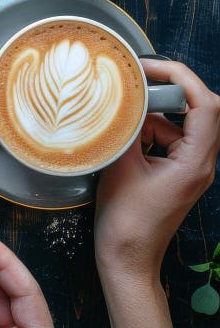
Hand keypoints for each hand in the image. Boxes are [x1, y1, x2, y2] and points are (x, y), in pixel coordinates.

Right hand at [95, 59, 219, 285]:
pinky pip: (167, 140)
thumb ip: (126, 128)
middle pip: (200, 110)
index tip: (150, 67)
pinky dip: (146, 133)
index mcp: (195, 162)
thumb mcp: (120, 166)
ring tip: (120, 122)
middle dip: (169, 93)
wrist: (126, 260)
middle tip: (138, 83)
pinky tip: (122, 141)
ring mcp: (189, 169)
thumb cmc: (126, 222)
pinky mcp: (175, 174)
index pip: (207, 105)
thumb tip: (122, 99)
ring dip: (151, 117)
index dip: (182, 78)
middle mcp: (201, 163)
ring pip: (179, 124)